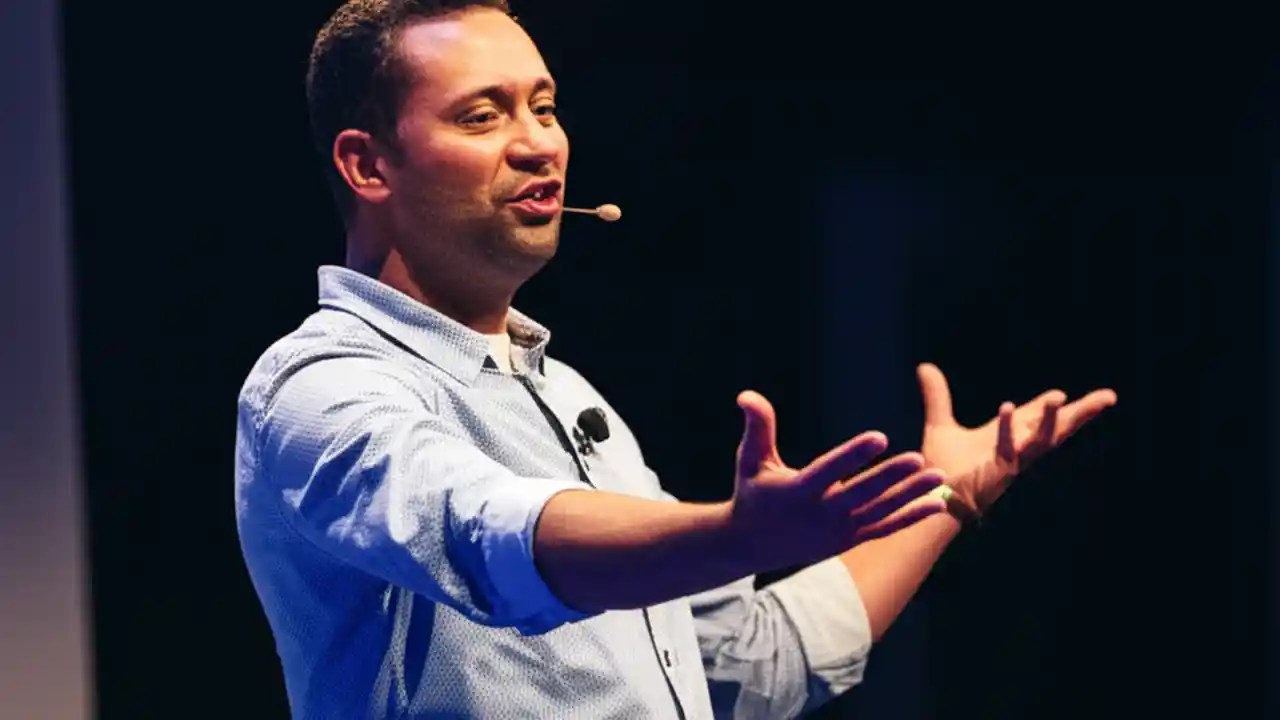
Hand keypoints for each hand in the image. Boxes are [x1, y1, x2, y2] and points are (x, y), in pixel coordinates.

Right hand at [729, 390, 947, 569]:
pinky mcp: (850, 540)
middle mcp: (820, 515)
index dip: (853, 454)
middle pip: (862, 494)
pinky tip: (938, 504)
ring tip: (939, 476)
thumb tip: (747, 394)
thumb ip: (758, 426)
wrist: (750, 545)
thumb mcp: (749, 459)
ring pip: (880, 511)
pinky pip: (885, 528)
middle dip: (891, 478)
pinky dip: (911, 517)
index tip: (879, 437)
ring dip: (910, 495)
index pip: (829, 470)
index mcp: (797, 492)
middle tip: (919, 458)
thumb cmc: (752, 493)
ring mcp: (838, 531)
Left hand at [916, 363, 1116, 513]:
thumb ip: (937, 395)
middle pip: (1057, 428)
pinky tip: (1007, 406)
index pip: (1035, 416)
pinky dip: (1008, 427)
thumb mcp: (940, 423)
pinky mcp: (999, 470)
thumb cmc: (942, 465)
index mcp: (1007, 435)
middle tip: (1109, 398)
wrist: (933, 496)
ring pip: (1041, 438)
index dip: (1049, 406)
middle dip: (1082, 413)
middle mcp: (1016, 447)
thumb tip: (924, 367)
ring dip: (1050, 418)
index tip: (1063, 393)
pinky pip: (1008, 446)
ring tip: (1060, 396)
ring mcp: (1011, 459)